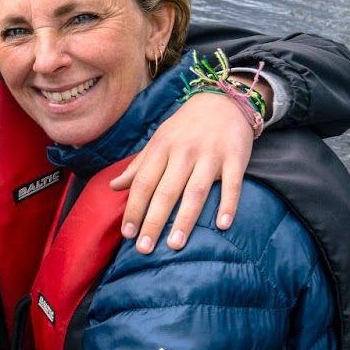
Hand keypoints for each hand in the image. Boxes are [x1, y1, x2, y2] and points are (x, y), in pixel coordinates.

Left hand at [109, 92, 252, 252]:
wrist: (224, 101)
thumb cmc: (186, 127)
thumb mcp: (158, 140)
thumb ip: (138, 166)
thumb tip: (113, 187)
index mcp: (162, 148)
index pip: (143, 183)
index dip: (134, 208)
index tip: (127, 233)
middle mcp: (184, 152)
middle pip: (166, 191)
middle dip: (153, 221)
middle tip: (144, 248)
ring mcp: (211, 155)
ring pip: (196, 191)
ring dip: (185, 220)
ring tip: (175, 245)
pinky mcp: (236, 158)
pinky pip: (232, 185)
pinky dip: (228, 205)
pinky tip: (222, 225)